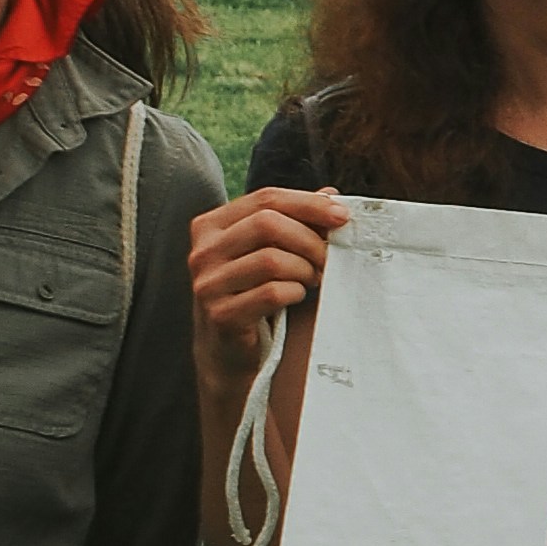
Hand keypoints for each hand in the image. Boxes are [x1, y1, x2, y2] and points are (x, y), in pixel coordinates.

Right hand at [189, 186, 347, 377]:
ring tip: (313, 279)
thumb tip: (330, 194)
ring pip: (271, 259)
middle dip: (310, 240)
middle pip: (268, 224)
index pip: (266, 198)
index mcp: (212, 225)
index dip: (309, 203)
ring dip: (305, 269)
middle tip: (329, 259)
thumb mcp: (270, 252)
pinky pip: (271, 293)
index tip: (343, 216)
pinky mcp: (220, 314)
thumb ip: (294, 221)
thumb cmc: (255, 295)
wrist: (230, 352)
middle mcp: (203, 251)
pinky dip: (295, 292)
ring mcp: (208, 283)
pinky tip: (297, 297)